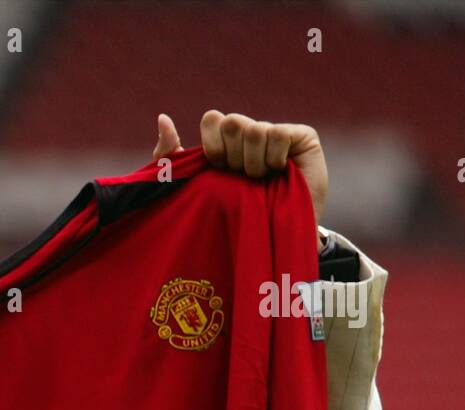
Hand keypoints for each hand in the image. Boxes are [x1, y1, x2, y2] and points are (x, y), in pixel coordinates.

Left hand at [154, 110, 327, 248]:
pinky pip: (277, 134)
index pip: (212, 118)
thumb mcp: (190, 187)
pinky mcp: (302, 135)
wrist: (269, 237)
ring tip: (261, 180)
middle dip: (232, 157)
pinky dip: (274, 159)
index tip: (218, 171)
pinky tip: (280, 172)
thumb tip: (162, 117)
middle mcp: (250, 132)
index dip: (213, 148)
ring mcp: (276, 132)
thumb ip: (170, 157)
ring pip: (254, 130)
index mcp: (225, 140)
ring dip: (253, 164)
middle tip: (242, 178)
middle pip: (232, 122)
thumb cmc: (229, 214)